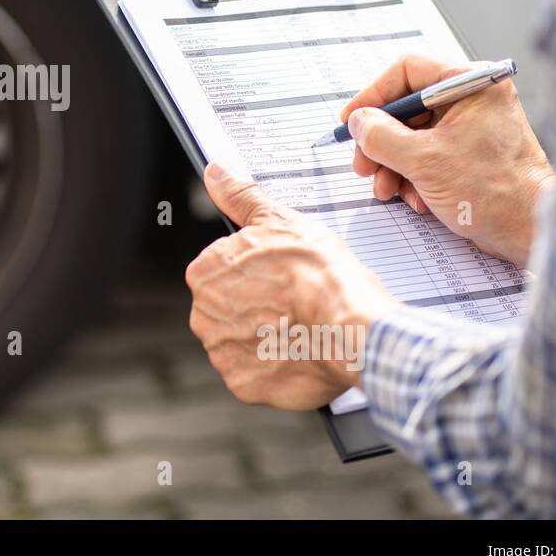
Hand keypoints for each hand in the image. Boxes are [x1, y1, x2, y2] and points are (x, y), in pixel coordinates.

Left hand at [185, 164, 396, 408]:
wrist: (351, 329)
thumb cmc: (320, 273)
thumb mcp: (280, 219)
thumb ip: (240, 196)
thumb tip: (215, 171)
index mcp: (206, 272)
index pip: (223, 272)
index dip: (257, 275)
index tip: (281, 277)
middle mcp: (203, 313)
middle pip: (229, 309)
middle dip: (258, 307)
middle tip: (293, 304)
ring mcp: (222, 352)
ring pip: (241, 343)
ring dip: (266, 339)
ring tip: (300, 329)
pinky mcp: (243, 384)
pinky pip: (255, 375)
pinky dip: (275, 368)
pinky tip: (298, 353)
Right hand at [339, 55, 554, 266]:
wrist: (530, 231)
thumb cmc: (495, 190)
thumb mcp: (423, 160)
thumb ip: (380, 136)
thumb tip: (358, 122)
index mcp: (471, 84)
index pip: (408, 71)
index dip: (373, 95)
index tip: (351, 119)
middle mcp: (472, 100)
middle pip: (406, 108)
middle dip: (380, 141)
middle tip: (363, 164)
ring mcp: (471, 128)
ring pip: (412, 136)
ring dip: (392, 165)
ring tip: (386, 190)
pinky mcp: (468, 155)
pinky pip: (426, 156)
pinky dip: (412, 177)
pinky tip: (414, 199)